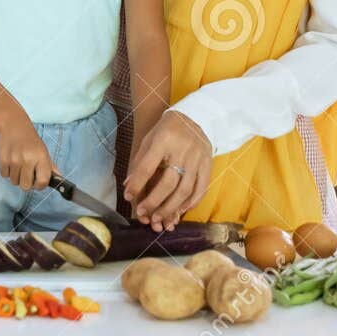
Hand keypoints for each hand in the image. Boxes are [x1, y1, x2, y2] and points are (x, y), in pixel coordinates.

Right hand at [0, 114, 55, 190]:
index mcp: (41, 158)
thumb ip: (50, 166)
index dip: (40, 186)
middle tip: (26, 174)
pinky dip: (7, 172)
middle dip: (26, 183)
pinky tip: (10, 162)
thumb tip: (58, 180)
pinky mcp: (3, 159)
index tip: (37, 182)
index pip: (43, 182)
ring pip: (14, 182)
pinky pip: (4, 175)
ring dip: (16, 177)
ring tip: (18, 166)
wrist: (14, 125)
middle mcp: (28, 159)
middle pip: (26, 186)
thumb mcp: (43, 151)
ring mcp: (14, 160)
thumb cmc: (31, 140)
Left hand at [124, 109, 211, 231]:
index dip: (137, 185)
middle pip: (168, 183)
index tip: (128, 197)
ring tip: (160, 218)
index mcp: (163, 140)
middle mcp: (182, 150)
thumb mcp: (149, 140)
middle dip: (154, 202)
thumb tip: (128, 186)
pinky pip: (201, 189)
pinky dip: (190, 203)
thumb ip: (139, 162)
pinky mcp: (208, 164)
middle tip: (144, 214)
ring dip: (171, 208)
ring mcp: (197, 158)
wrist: (193, 117)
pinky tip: (179, 211)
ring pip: (185, 190)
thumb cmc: (166, 130)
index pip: (147, 167)